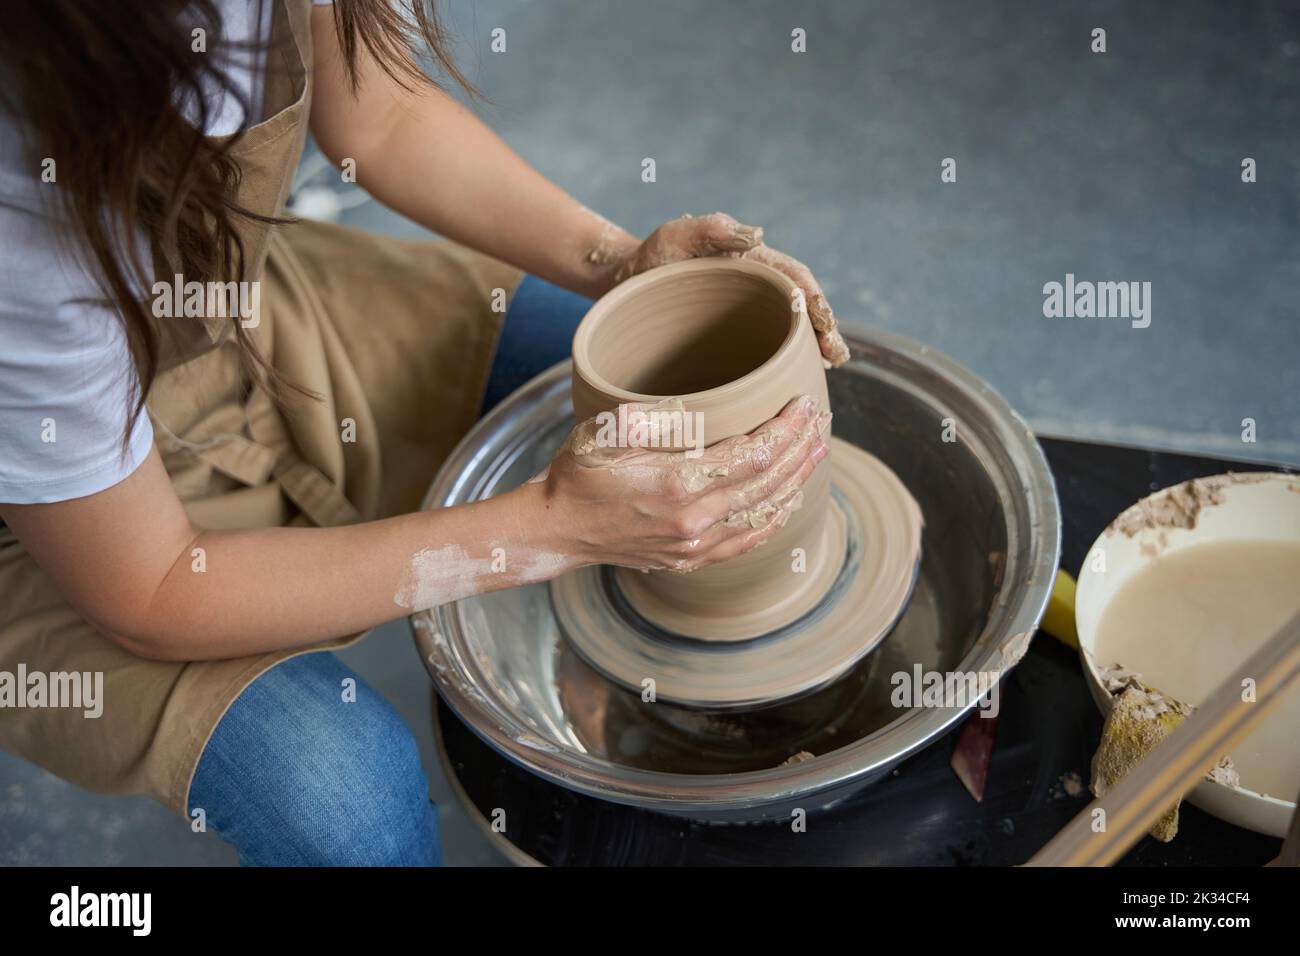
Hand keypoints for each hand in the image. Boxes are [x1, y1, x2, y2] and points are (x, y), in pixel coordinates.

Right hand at [538, 395, 829, 572]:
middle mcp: (695, 521)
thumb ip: (646, 419)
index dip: (786, 429)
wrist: (557, 528)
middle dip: (801, 449)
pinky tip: (789, 499)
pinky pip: (747, 540)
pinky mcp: (691, 559)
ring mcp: (696, 545)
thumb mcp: (602, 433)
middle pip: (769, 482)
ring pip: (764, 511)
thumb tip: (691, 408)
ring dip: (796, 480)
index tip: (804, 404)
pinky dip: (774, 518)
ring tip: (817, 452)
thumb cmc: (577, 473)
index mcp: (679, 484)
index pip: (754, 454)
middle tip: (822, 421)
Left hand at [612, 212, 850, 365]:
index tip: (825, 321)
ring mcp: (744, 310)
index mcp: (750, 261)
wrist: (624, 281)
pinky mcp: (731, 333)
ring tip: (828, 365)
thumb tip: (757, 234)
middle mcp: (754, 285)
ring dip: (811, 345)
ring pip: (787, 327)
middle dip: (823, 328)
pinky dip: (785, 357)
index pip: (792, 277)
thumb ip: (711, 229)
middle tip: (836, 355)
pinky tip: (797, 374)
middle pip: (799, 305)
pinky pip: (764, 344)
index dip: (813, 299)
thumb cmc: (649, 258)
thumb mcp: (674, 235)